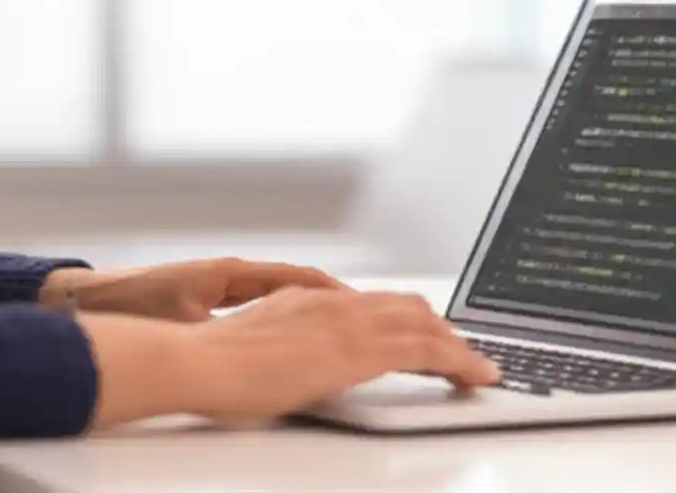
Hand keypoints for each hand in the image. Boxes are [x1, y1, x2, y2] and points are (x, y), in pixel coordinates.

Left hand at [40, 258, 346, 321]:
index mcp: (231, 272)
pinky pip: (258, 299)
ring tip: (338, 320)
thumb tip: (256, 339)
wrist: (86, 299)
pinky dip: (282, 309)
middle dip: (329, 296)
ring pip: (278, 290)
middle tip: (364, 312)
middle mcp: (230, 272)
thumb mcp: (184, 321)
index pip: (297, 276)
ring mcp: (219, 282)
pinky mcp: (206, 294)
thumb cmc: (131, 306)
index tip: (360, 304)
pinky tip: (290, 328)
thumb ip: (223, 328)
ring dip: (308, 302)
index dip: (332, 291)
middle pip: (295, 281)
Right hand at [78, 288, 499, 428]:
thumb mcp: (256, 349)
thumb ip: (283, 349)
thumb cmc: (212, 365)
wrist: (199, 361)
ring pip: (426, 322)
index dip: (406, 319)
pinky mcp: (361, 348)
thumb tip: (291, 365)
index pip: (373, 303)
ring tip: (477, 368)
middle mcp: (335, 302)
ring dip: (456, 346)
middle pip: (407, 306)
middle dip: (439, 329)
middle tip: (460, 354)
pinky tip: (476, 376)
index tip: (423, 335)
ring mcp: (350, 321)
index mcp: (310, 300)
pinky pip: (428, 349)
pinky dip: (461, 360)